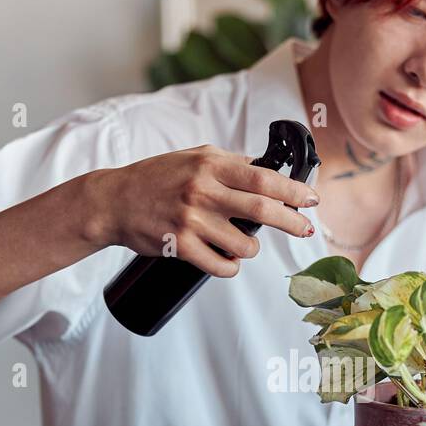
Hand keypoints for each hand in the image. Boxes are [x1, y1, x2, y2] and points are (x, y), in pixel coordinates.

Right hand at [86, 144, 318, 276]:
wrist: (114, 200)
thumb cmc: (156, 179)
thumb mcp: (193, 158)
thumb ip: (228, 164)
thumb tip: (267, 172)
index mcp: (210, 165)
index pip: (263, 178)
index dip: (293, 190)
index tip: (311, 199)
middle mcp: (203, 190)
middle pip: (263, 210)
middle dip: (292, 222)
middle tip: (305, 229)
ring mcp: (192, 220)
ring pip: (244, 244)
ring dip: (252, 248)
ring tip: (245, 245)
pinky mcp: (181, 246)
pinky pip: (221, 265)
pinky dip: (231, 266)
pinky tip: (228, 260)